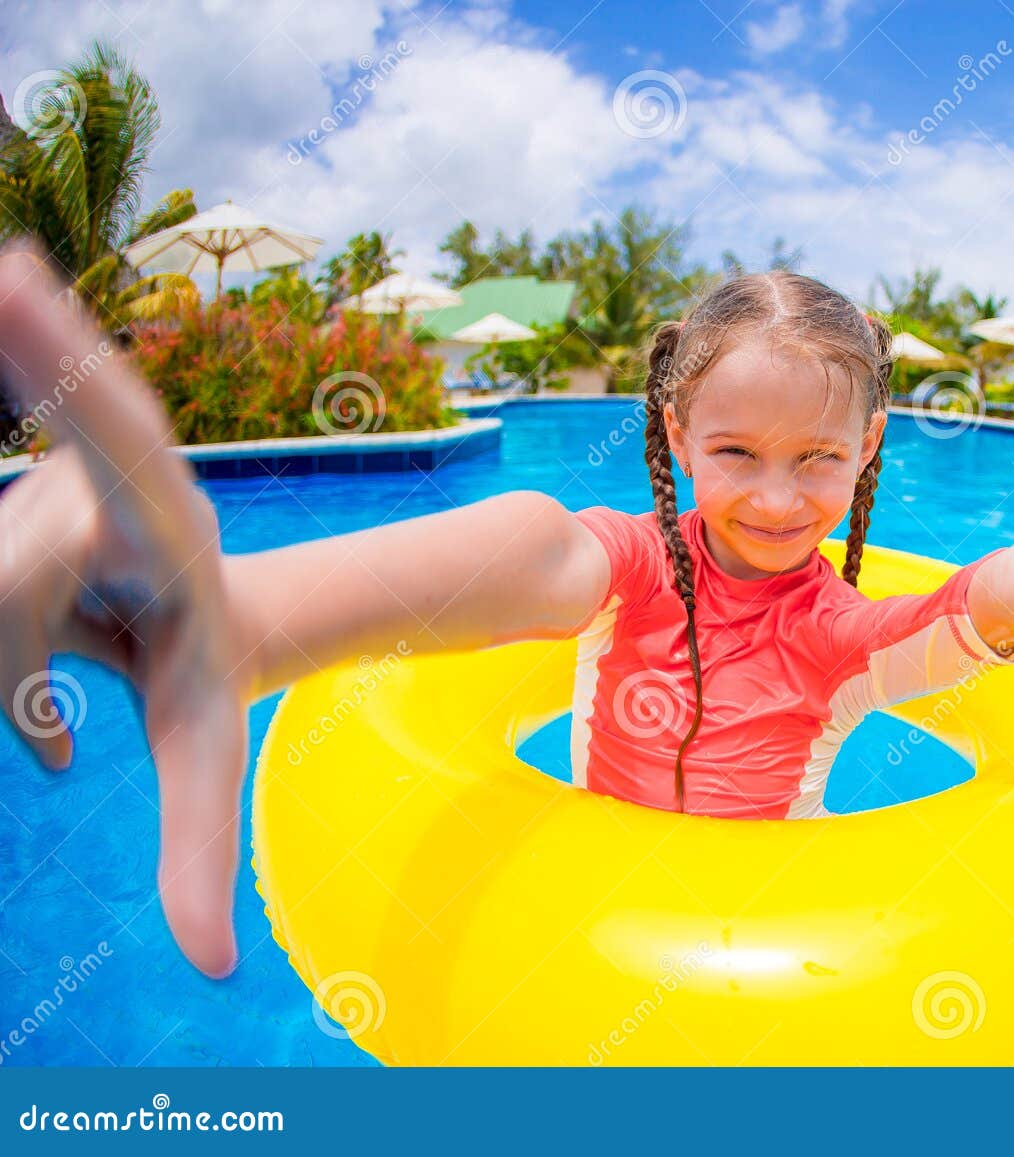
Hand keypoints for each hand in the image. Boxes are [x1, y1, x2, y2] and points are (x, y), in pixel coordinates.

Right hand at [0, 241, 245, 978]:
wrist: (200, 617)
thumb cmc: (209, 671)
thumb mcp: (209, 752)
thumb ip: (205, 850)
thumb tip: (215, 973)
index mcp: (166, 522)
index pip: (115, 435)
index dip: (59, 355)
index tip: (9, 269)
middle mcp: (101, 484)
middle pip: (12, 574)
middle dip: (20, 662)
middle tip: (59, 672)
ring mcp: (43, 480)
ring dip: (10, 673)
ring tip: (63, 700)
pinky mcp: (14, 487)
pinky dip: (12, 659)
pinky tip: (1, 329)